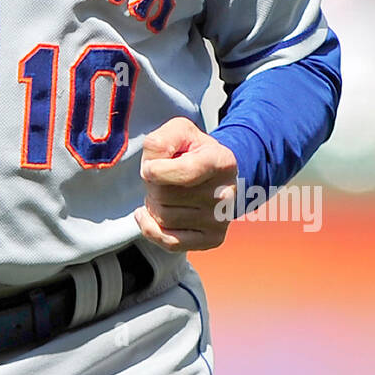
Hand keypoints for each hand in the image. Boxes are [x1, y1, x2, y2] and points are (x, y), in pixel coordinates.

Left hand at [134, 117, 237, 252]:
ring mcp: (221, 219)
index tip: (151, 166)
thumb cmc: (194, 151)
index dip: (155, 170)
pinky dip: (151, 230)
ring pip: (163, 218)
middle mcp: (225, 193)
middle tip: (160, 178)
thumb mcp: (179, 132)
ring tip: (165, 192)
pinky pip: (171, 243)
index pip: (182, 172)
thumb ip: (160, 142)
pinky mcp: (213, 239)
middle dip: (152, 185)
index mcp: (221, 161)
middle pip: (165, 195)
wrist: (218, 173)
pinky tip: (149, 215)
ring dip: (152, 204)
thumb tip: (150, 170)